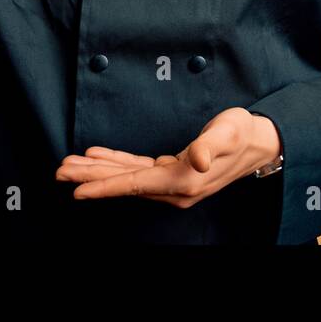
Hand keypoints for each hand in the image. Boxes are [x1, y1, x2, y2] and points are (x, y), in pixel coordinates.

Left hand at [54, 108, 282, 208]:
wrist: (260, 142)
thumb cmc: (242, 133)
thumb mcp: (228, 132)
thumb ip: (212, 145)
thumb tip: (199, 161)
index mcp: (183, 182)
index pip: (134, 184)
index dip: (103, 186)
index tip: (76, 188)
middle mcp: (174, 189)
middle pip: (124, 184)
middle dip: (90, 178)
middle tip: (60, 171)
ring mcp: (172, 184)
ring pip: (127, 179)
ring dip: (98, 172)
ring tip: (70, 165)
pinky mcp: (172, 173)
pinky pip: (137, 172)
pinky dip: (116, 164)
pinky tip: (99, 156)